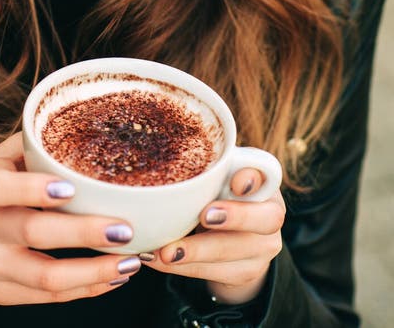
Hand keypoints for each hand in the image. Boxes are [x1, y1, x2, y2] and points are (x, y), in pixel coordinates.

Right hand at [0, 133, 140, 326]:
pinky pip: (47, 297)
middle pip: (35, 233)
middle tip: (124, 227)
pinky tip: (111, 277)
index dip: (34, 189)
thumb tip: (82, 125)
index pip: (2, 188)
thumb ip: (31, 146)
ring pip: (46, 277)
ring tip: (129, 263)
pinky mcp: (0, 294)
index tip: (70, 189)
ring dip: (93, 272)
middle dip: (84, 232)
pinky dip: (84, 289)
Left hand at [141, 168, 284, 304]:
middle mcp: (271, 216)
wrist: (231, 238)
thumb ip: (207, 166)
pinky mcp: (246, 273)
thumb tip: (169, 154)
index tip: (235, 182)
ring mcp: (262, 249)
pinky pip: (214, 273)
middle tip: (204, 216)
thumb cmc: (216, 194)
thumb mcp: (214, 176)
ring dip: (197, 252)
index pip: (268, 175)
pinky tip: (157, 259)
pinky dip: (183, 268)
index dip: (253, 178)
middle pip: (265, 219)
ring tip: (165, 250)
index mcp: (264, 183)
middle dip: (234, 218)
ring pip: (235, 252)